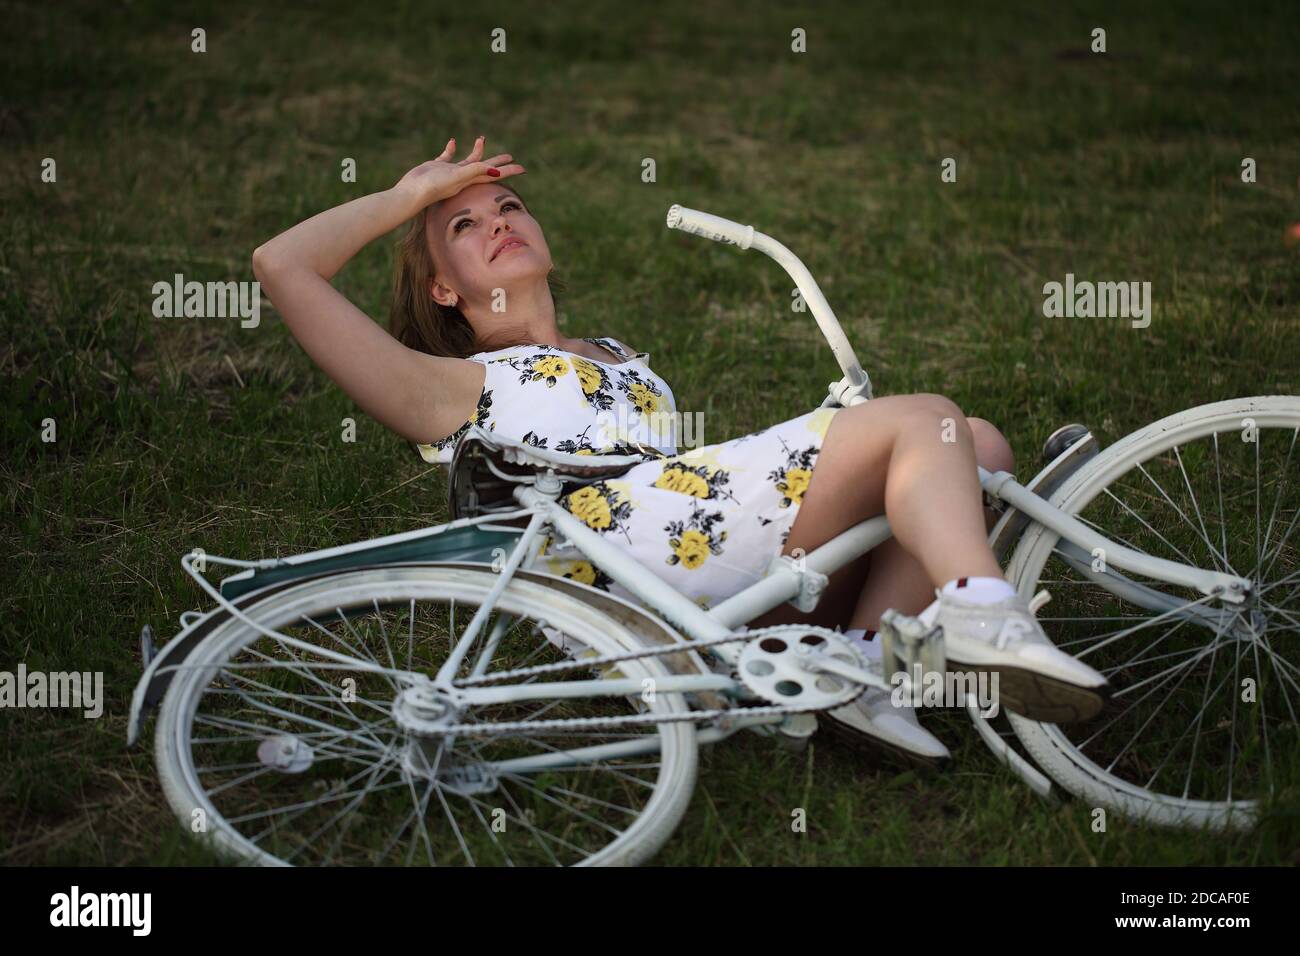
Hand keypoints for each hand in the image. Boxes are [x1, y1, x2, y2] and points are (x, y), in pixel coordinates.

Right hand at [393, 135, 525, 208]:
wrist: (411, 193)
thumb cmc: (433, 186)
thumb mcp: (456, 176)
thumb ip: (474, 171)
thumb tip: (496, 171)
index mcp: (469, 180)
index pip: (494, 174)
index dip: (508, 171)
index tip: (523, 168)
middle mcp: (462, 177)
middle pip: (485, 168)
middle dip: (498, 161)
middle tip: (510, 155)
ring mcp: (449, 172)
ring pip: (467, 161)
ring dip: (476, 151)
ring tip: (481, 139)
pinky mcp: (436, 167)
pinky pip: (447, 156)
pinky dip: (451, 149)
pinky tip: (452, 141)